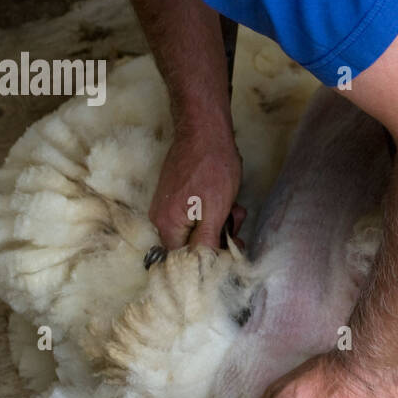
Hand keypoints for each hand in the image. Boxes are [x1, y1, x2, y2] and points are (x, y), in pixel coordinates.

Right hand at [149, 116, 244, 248]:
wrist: (205, 129)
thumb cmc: (211, 167)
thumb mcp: (215, 211)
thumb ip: (206, 242)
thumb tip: (202, 267)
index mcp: (167, 226)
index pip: (185, 260)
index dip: (210, 259)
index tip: (230, 251)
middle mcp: (162, 218)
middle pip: (191, 245)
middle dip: (219, 238)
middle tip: (235, 225)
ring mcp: (169, 206)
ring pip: (198, 229)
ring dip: (221, 223)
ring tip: (235, 209)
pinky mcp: (179, 196)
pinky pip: (197, 214)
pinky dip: (215, 211)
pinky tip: (229, 201)